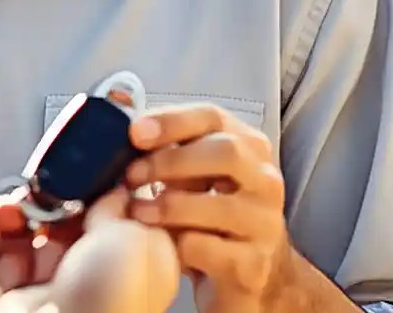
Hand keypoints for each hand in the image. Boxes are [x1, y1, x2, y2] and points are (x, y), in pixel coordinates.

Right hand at [0, 187, 180, 312]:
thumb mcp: (129, 239)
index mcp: (132, 255)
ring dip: (6, 215)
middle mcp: (94, 267)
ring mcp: (54, 280)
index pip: (113, 205)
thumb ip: (118, 207)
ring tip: (2, 217)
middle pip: (62, 211)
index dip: (91, 184)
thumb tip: (111, 188)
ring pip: (24, 229)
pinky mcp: (19, 292)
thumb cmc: (105, 305)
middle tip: (31, 194)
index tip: (72, 169)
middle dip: (39, 196)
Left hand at [125, 104, 292, 312]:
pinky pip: (211, 249)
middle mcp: (264, 180)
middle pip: (226, 152)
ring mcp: (264, 223)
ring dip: (169, 206)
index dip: (171, 121)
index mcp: (248, 147)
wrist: (250, 276)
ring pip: (221, 204)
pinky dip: (180, 244)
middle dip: (170, 161)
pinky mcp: (253, 264)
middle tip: (131, 176)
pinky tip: (163, 245)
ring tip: (138, 212)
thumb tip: (127, 132)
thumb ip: (168, 151)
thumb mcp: (193, 176)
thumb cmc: (210, 216)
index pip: (213, 117)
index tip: (134, 133)